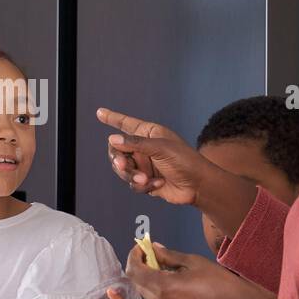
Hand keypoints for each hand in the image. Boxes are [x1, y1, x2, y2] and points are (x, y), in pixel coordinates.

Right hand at [96, 108, 212, 205]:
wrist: (198, 186)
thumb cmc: (185, 161)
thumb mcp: (161, 148)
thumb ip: (135, 144)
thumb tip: (112, 139)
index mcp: (148, 133)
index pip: (126, 124)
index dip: (112, 118)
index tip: (100, 112)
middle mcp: (143, 148)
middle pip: (118, 152)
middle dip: (119, 161)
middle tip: (122, 165)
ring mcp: (144, 165)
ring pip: (123, 170)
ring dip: (132, 175)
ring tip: (144, 180)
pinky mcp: (146, 181)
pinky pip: (133, 184)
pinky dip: (143, 186)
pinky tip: (158, 185)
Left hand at [124, 242, 276, 298]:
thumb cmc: (220, 283)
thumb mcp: (194, 262)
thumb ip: (169, 256)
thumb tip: (154, 249)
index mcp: (163, 288)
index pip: (134, 271)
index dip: (134, 257)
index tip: (141, 247)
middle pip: (138, 284)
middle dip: (142, 268)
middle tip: (154, 256)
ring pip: (148, 295)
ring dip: (151, 281)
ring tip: (168, 271)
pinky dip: (160, 294)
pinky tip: (176, 287)